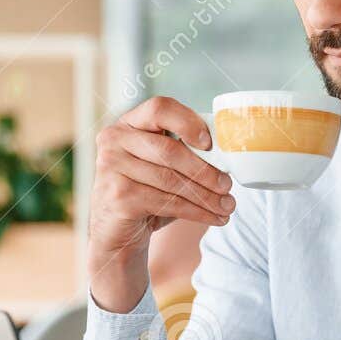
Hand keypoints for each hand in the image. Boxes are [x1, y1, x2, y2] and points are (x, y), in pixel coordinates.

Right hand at [88, 97, 234, 312]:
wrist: (116, 231)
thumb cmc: (146, 192)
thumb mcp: (160, 166)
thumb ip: (182, 151)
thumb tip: (227, 155)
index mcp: (129, 122)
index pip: (160, 108)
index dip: (188, 122)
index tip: (210, 143)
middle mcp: (114, 139)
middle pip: (169, 150)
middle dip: (205, 170)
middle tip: (228, 185)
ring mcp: (112, 168)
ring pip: (171, 180)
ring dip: (206, 196)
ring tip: (227, 206)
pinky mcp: (118, 195)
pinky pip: (167, 202)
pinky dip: (196, 212)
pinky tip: (213, 218)